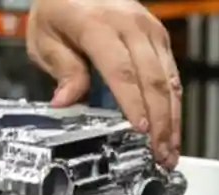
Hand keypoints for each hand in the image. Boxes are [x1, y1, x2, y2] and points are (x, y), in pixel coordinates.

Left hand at [27, 0, 181, 167]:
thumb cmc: (59, 9)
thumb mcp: (45, 37)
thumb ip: (62, 69)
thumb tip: (65, 102)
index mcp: (98, 25)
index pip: (121, 71)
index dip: (133, 104)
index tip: (139, 132)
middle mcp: (130, 25)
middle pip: (152, 79)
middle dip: (160, 122)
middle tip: (159, 155)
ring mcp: (149, 30)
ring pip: (168, 79)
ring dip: (172, 119)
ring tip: (169, 152)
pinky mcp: (158, 37)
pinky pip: (170, 74)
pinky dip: (173, 105)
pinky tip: (171, 129)